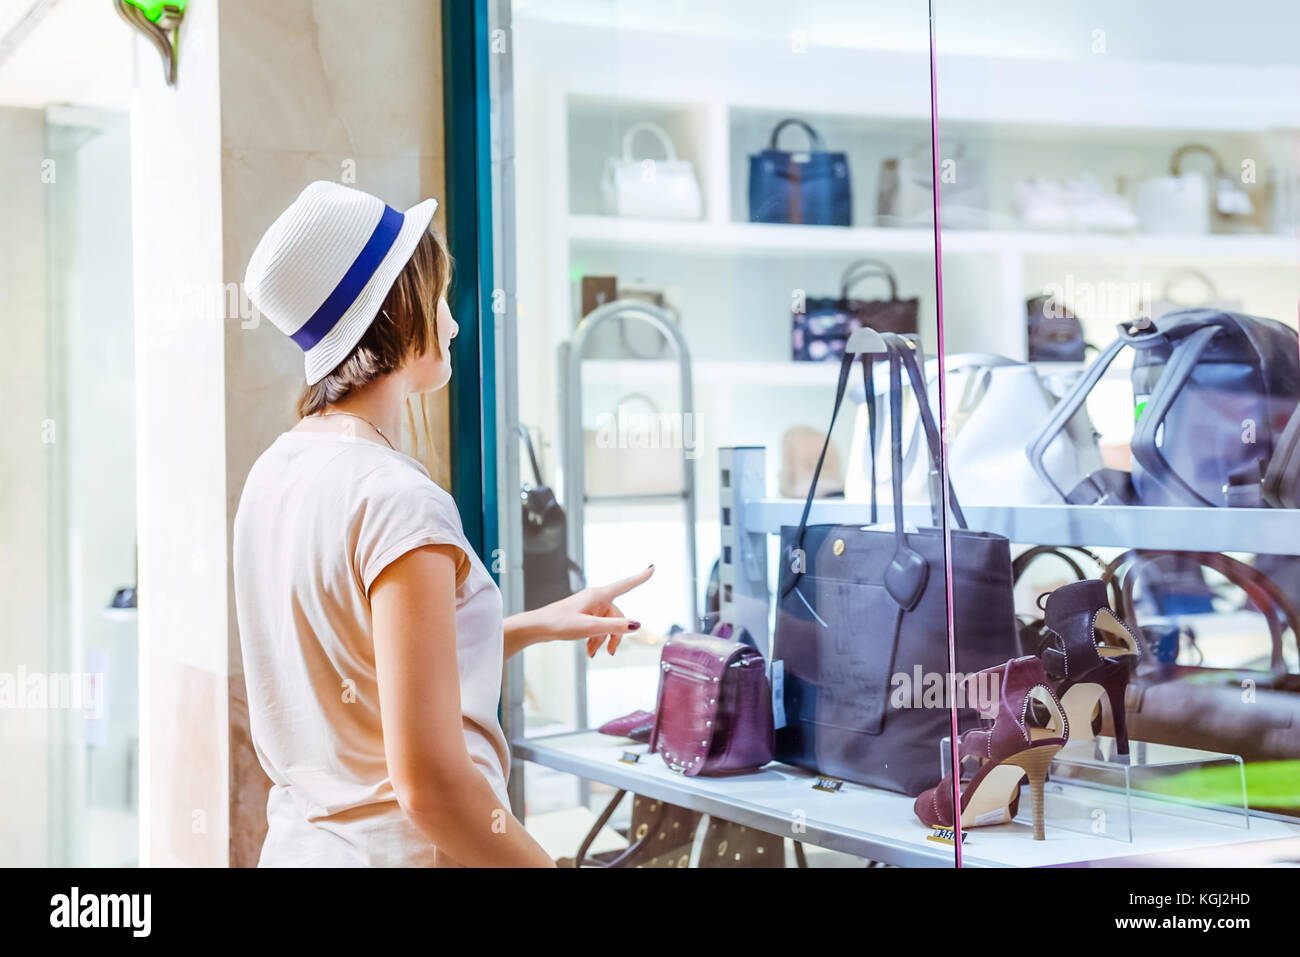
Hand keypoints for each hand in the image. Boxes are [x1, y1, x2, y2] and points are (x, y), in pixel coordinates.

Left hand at [539, 565, 654, 657]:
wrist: (538, 627)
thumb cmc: (560, 623)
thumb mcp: (589, 627)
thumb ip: (614, 627)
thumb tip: (637, 625)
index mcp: (599, 595)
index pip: (625, 585)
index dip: (640, 577)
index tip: (652, 568)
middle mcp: (596, 599)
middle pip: (618, 616)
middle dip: (615, 635)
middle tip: (610, 652)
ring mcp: (590, 607)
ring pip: (607, 624)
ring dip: (603, 640)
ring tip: (592, 652)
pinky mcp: (584, 615)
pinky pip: (598, 626)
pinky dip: (596, 638)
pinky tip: (589, 650)